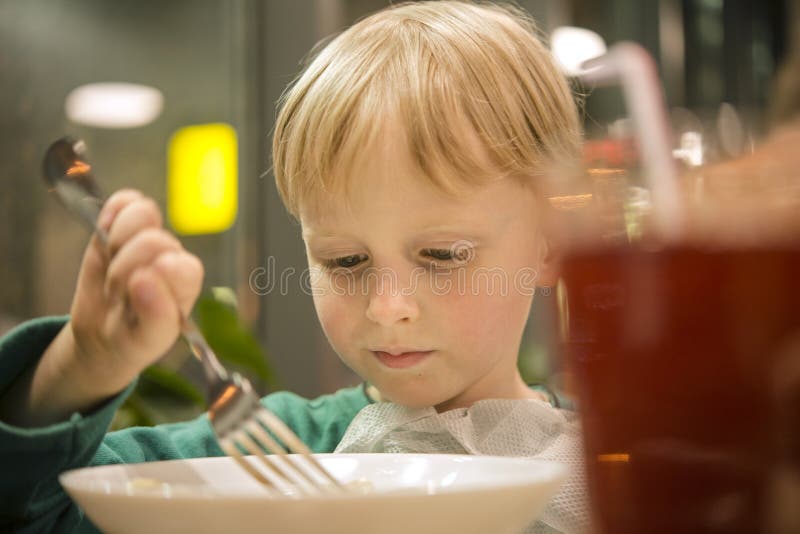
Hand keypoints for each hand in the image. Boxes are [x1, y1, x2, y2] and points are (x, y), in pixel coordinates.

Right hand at [68, 189, 203, 393]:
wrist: (105, 334)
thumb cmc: (135, 338)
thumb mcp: (146, 340)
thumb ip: (155, 315)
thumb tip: (144, 278)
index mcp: (187, 282)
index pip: (182, 264)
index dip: (156, 275)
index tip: (135, 294)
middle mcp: (172, 255)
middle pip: (154, 240)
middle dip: (125, 270)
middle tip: (116, 294)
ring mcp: (147, 237)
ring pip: (141, 213)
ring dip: (116, 243)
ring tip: (110, 270)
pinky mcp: (122, 226)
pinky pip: (124, 201)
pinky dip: (111, 214)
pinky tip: (104, 236)